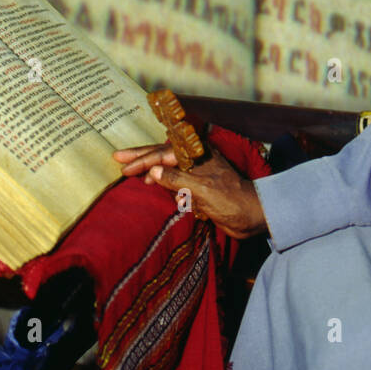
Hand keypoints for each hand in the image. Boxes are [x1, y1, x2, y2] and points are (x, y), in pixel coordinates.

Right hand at [112, 142, 269, 240]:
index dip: (142, 160)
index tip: (123, 167)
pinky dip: (161, 180)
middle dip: (140, 157)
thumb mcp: (201, 189)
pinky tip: (150, 182)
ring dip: (149, 168)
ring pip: (167, 167)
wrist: (253, 215)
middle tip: (118, 157)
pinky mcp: (199, 187)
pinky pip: (174, 180)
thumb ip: (176, 179)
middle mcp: (195, 160)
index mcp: (196, 155)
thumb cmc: (230, 200)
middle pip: (162, 155)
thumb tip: (153, 172)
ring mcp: (196, 173)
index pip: (163, 154)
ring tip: (129, 170)